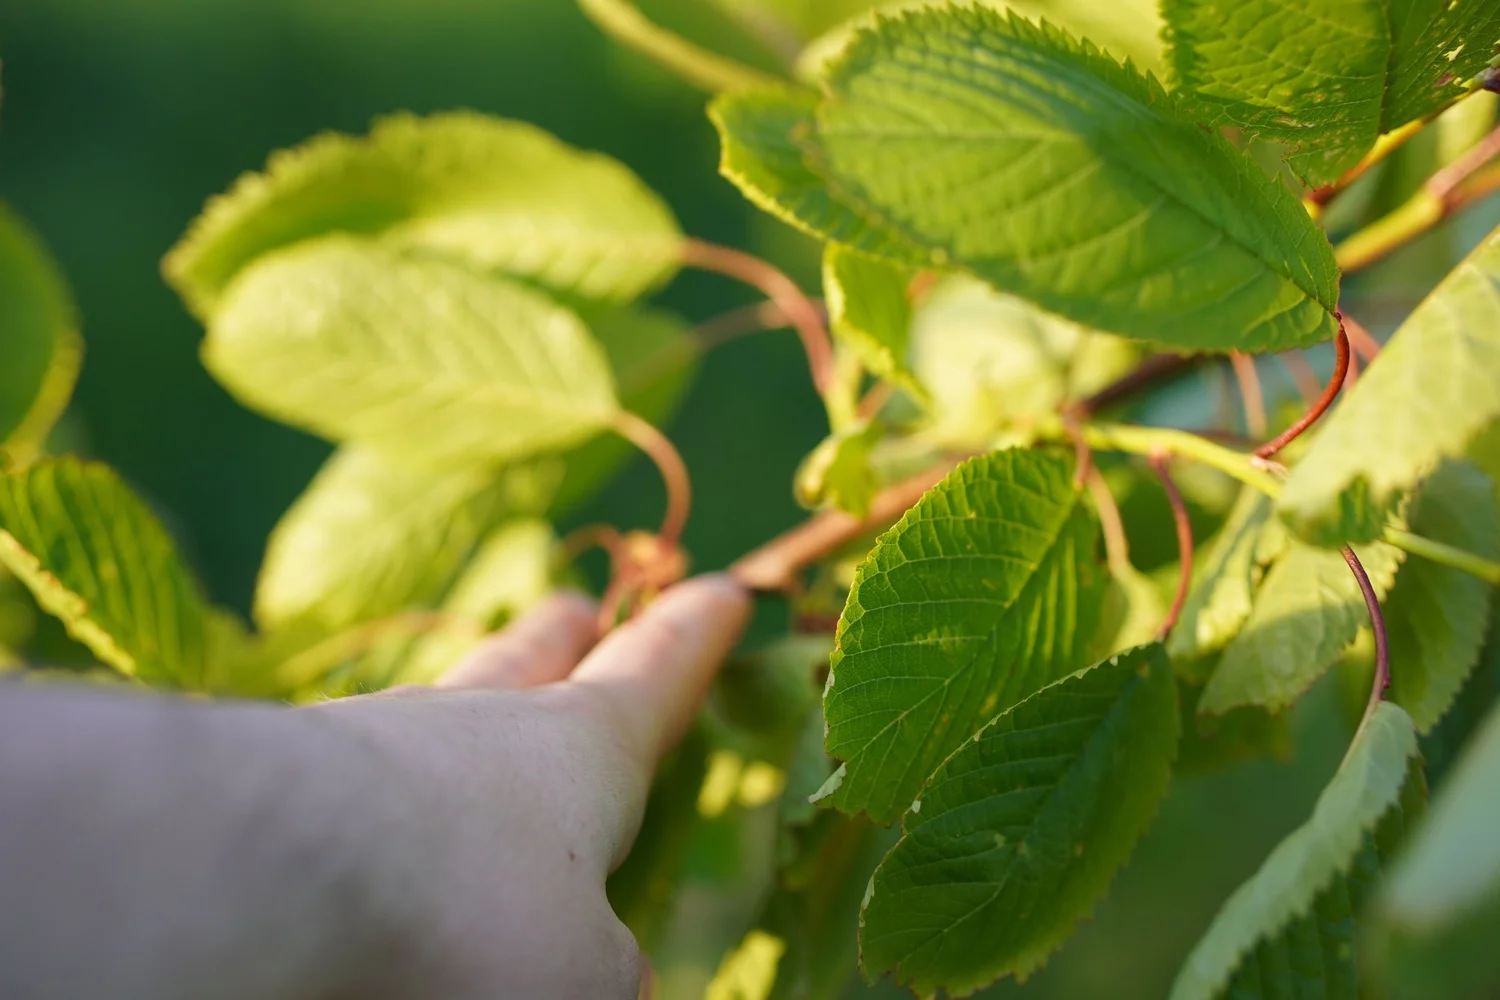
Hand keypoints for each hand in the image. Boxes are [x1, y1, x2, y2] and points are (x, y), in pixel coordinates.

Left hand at [309, 574, 750, 999]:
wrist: (267, 878)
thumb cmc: (469, 915)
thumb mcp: (577, 976)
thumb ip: (604, 971)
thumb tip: (609, 975)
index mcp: (577, 751)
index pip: (654, 676)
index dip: (694, 638)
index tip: (723, 588)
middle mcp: (478, 727)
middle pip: (532, 664)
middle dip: (563, 639)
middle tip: (576, 605)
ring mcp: (375, 747)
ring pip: (439, 709)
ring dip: (468, 699)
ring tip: (474, 701)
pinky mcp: (287, 788)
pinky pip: (357, 774)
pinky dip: (382, 787)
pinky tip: (364, 819)